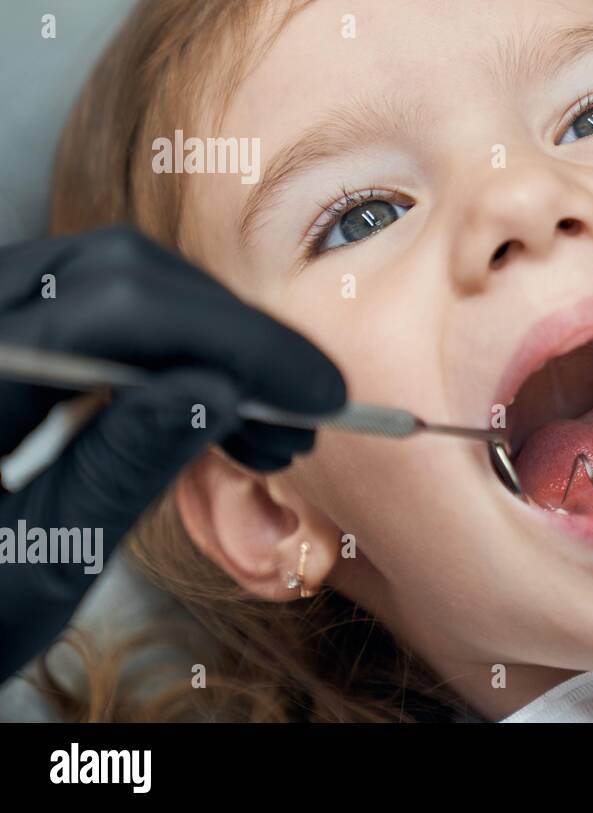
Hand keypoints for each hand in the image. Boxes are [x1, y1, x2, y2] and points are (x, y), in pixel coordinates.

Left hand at [0, 225, 345, 676]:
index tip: (318, 393)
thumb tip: (221, 390)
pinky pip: (96, 308)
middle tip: (302, 413)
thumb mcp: (41, 561)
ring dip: (209, 343)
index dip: (238, 340)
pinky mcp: (9, 335)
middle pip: (121, 274)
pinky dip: (169, 350)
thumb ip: (122, 467)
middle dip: (231, 337)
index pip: (120, 310)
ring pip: (116, 281)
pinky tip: (213, 408)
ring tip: (266, 430)